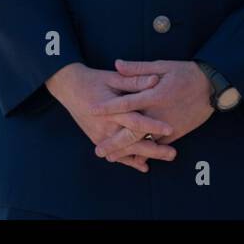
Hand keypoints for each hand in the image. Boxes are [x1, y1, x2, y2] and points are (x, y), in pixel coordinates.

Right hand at [45, 62, 174, 172]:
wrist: (70, 88)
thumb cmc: (95, 80)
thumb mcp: (114, 77)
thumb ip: (135, 80)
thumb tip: (155, 80)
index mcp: (111, 109)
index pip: (135, 121)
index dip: (152, 126)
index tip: (170, 129)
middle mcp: (106, 126)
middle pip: (132, 141)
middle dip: (153, 149)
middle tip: (173, 154)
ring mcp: (101, 135)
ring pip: (126, 151)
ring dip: (146, 156)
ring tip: (165, 158)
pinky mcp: (98, 139)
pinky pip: (115, 154)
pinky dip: (130, 161)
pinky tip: (144, 166)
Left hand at [89, 59, 215, 163]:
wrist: (212, 86)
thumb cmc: (186, 73)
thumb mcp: (162, 66)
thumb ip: (138, 69)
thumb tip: (117, 64)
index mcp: (153, 94)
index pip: (126, 102)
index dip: (108, 107)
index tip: (92, 111)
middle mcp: (158, 113)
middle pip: (132, 131)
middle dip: (114, 142)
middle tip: (99, 151)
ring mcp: (168, 125)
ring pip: (144, 142)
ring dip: (127, 151)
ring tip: (112, 157)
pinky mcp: (176, 132)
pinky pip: (158, 145)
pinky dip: (146, 153)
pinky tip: (136, 159)